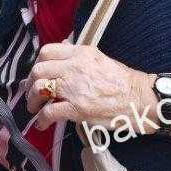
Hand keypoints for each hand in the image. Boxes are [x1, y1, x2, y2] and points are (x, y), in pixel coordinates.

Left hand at [25, 42, 150, 130]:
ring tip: (34, 108)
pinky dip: (41, 119)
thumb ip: (78, 54)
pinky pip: (49, 112)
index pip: (47, 51)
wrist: (141, 99)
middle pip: (38, 70)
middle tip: (31, 93)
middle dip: (30, 83)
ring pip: (39, 88)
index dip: (37, 64)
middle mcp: (74, 67)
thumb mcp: (99, 58)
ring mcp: (74, 88)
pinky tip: (41, 123)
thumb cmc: (123, 81)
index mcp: (80, 53)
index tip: (37, 74)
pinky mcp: (77, 108)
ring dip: (32, 100)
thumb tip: (62, 46)